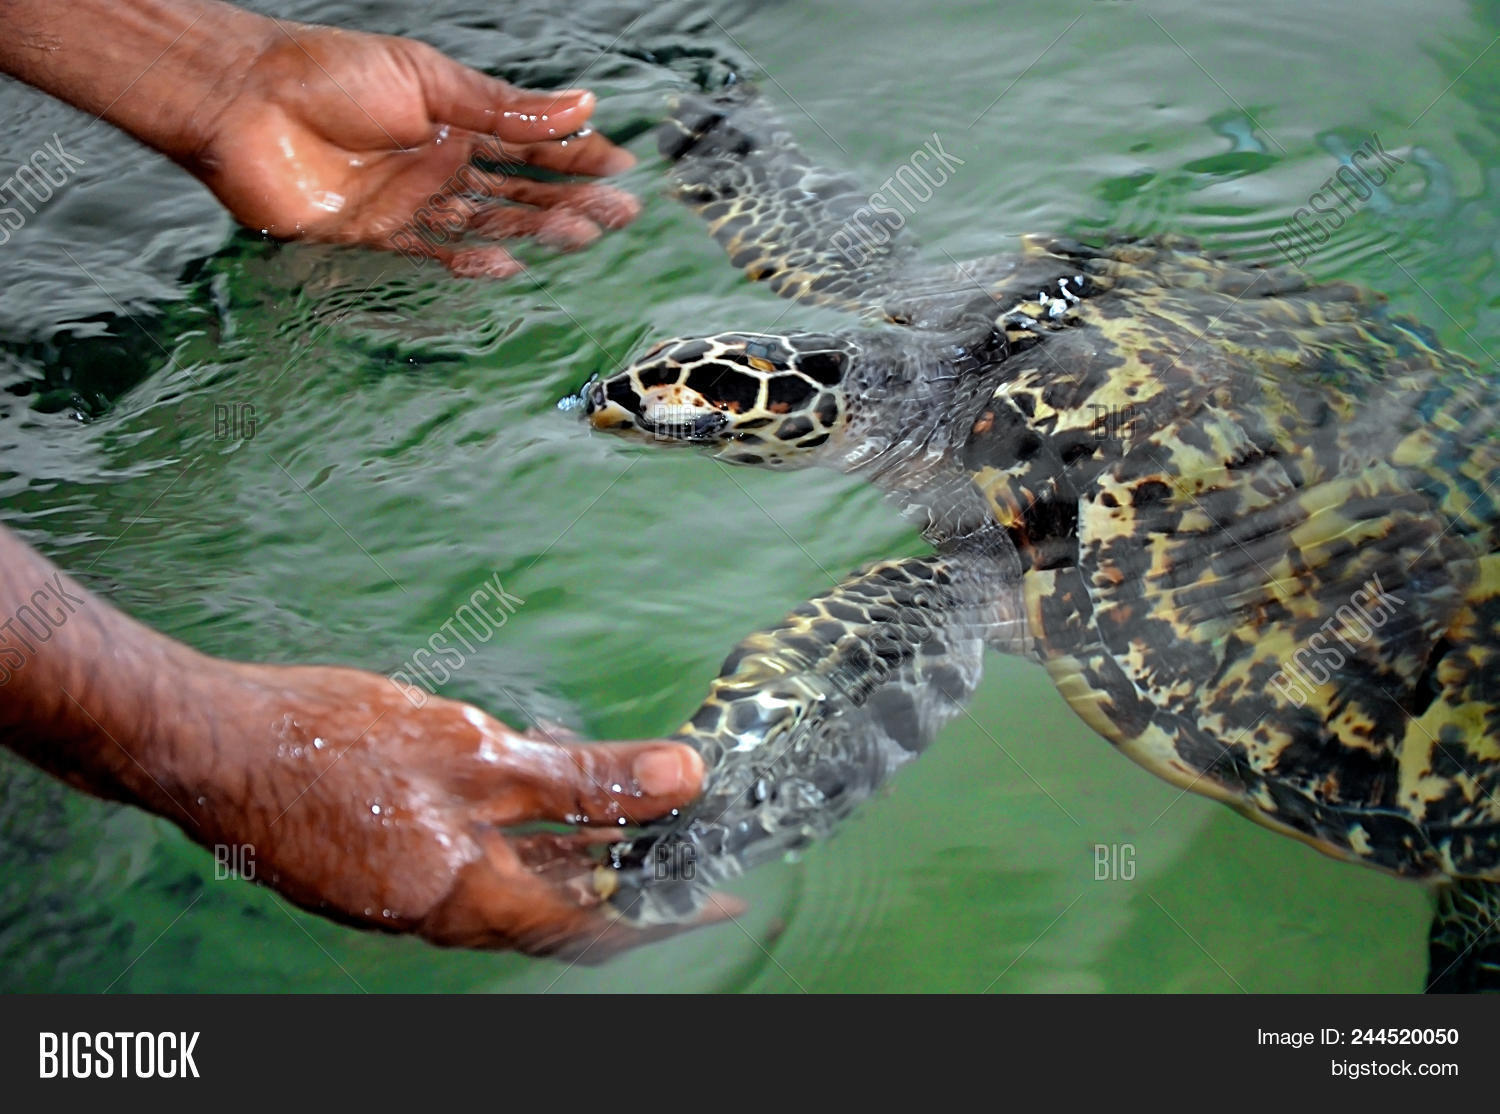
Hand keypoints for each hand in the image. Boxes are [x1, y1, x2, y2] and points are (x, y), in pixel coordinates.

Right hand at [180, 660, 727, 957]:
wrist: (214, 747)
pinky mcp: (391, 862)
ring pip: (521, 880)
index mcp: (475, 900)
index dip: (667, 916)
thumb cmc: (335, 748)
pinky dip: (525, 830)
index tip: (722, 896)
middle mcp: (448, 913)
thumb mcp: (479, 753)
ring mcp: (414, 890)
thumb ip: (583, 777)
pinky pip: (479, 858)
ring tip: (630, 803)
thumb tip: (682, 779)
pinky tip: (540, 780)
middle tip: (690, 834)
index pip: (598, 929)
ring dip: (581, 848)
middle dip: (633, 872)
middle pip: (565, 907)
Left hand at [190, 22, 641, 276]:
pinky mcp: (376, 233)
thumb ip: (503, 106)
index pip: (528, 142)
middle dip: (570, 200)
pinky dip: (471, 262)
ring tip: (581, 237)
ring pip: (486, 222)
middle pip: (516, 189)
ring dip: (535, 231)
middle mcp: (436, 158)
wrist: (242, 102)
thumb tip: (582, 103)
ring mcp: (408, 199)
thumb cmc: (327, 72)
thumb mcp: (429, 80)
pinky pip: (433, 253)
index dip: (576, 156)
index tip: (621, 170)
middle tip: (619, 216)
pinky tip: (510, 266)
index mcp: (451, 115)